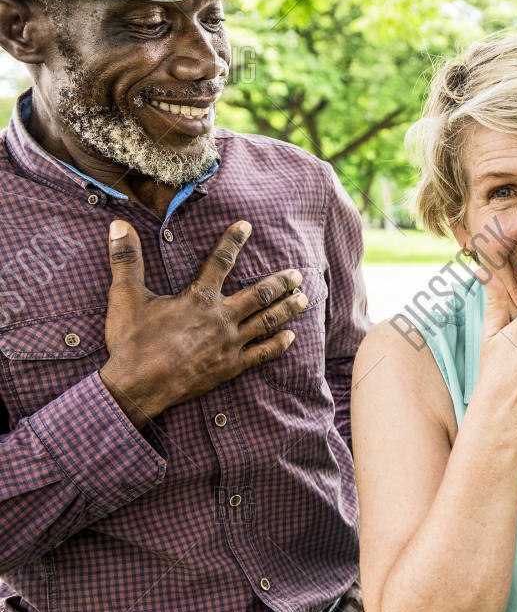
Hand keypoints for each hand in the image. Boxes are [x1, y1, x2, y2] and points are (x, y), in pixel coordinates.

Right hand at [99, 220, 307, 425]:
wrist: (139, 386)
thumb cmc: (132, 342)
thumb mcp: (125, 296)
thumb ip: (125, 259)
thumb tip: (118, 225)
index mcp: (198, 298)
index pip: (220, 261)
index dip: (233, 241)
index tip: (247, 227)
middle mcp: (221, 317)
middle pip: (258, 294)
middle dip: (280, 282)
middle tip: (297, 274)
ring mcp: (230, 343)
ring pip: (267, 321)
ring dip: (287, 309)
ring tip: (303, 299)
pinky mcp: (231, 367)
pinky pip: (262, 354)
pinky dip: (279, 345)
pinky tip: (291, 338)